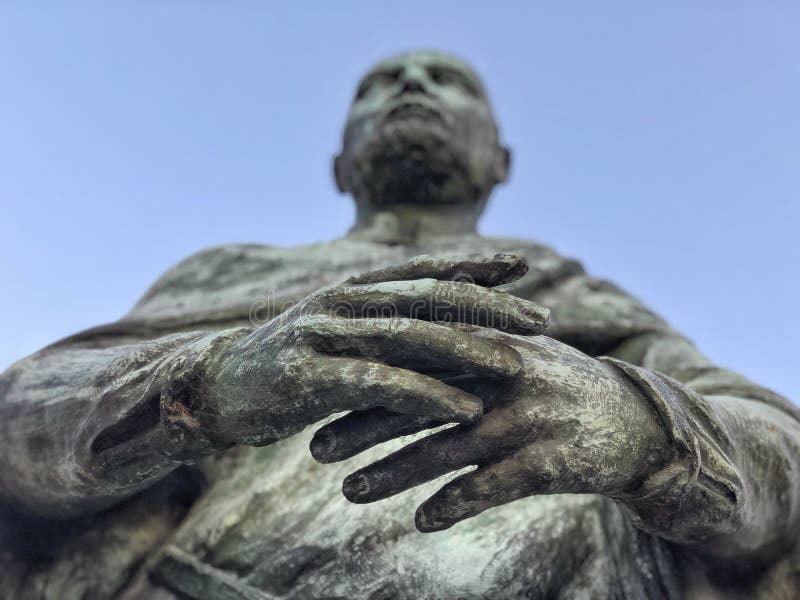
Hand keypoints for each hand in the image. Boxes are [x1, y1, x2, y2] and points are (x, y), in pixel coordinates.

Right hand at [195, 255, 549, 447]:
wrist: (212, 387)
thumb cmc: (285, 363)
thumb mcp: (335, 334)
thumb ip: (381, 326)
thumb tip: (436, 331)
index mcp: (352, 287)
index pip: (425, 268)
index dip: (476, 264)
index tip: (525, 265)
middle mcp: (343, 301)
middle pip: (430, 297)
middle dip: (489, 306)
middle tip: (543, 320)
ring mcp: (325, 335)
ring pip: (411, 338)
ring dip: (469, 351)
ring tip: (519, 366)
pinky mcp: (310, 377)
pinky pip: (379, 385)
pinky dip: (425, 396)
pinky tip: (463, 410)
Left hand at [313, 329, 671, 531]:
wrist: (636, 423)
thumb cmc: (560, 387)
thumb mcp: (517, 353)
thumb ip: (465, 345)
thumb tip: (402, 349)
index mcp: (490, 343)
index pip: (414, 357)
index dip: (366, 377)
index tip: (320, 396)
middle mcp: (504, 376)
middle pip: (420, 401)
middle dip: (364, 425)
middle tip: (316, 448)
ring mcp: (528, 418)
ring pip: (447, 447)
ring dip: (394, 471)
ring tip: (350, 492)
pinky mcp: (551, 461)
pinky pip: (492, 486)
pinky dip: (455, 503)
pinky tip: (421, 521)